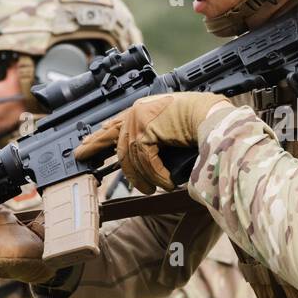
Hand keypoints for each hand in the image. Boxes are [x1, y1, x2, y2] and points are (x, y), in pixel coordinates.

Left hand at [74, 92, 227, 193]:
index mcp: (142, 110)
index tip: (84, 146)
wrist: (214, 118)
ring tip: (157, 188)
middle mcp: (137, 112)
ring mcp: (139, 120)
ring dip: (148, 178)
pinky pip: (146, 161)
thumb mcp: (169, 133)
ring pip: (133, 159)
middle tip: (88, 163)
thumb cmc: (200, 125)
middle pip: (117, 144)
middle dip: (103, 156)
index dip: (98, 138)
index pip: (114, 125)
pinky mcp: (145, 130)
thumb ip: (153, 142)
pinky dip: (158, 175)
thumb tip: (139, 165)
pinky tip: (169, 182)